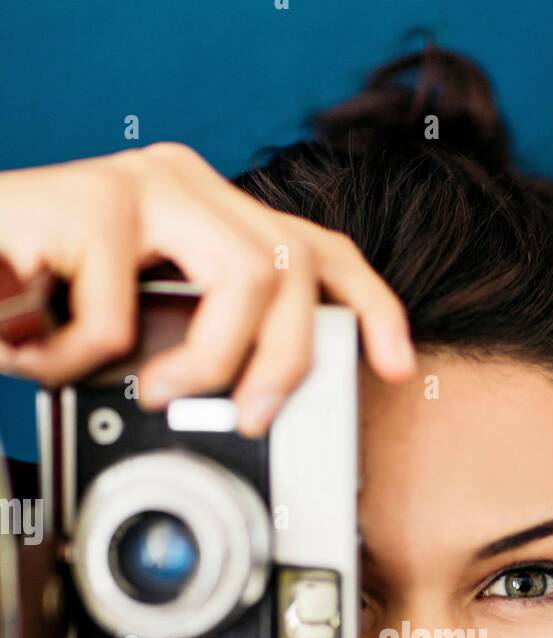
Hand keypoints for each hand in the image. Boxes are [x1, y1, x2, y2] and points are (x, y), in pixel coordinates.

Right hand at [0, 142, 414, 432]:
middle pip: (297, 266)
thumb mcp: (139, 330)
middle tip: (250, 417)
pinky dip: (76, 364)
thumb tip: (260, 401)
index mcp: (205, 213)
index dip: (370, 305)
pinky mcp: (91, 203)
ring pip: (246, 278)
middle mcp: (184, 185)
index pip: (316, 248)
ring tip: (151, 389)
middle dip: (287, 361)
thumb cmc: (31, 300)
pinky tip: (36, 355)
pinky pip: (122, 321)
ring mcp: (141, 185)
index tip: (395, 364)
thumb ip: (198, 342)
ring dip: (204, 362)